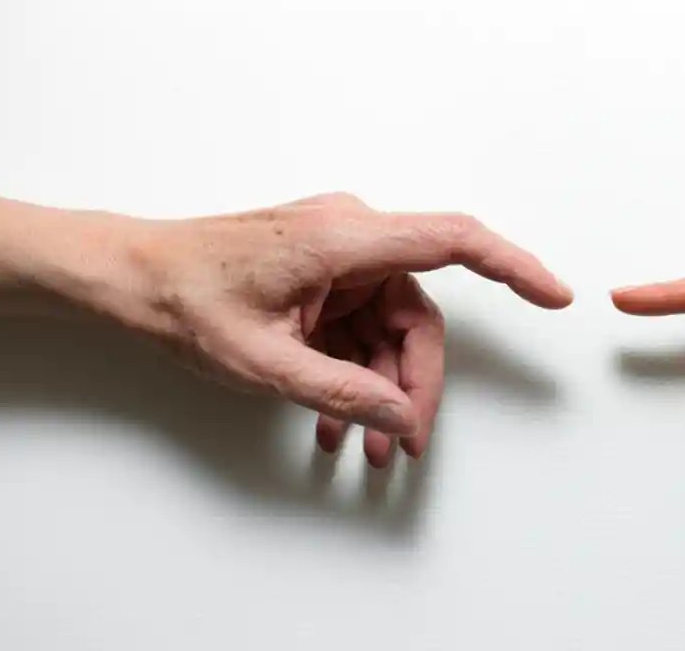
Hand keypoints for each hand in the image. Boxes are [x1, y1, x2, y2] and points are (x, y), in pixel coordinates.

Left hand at [120, 193, 572, 465]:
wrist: (128, 277)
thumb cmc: (184, 298)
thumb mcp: (263, 362)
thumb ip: (340, 391)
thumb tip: (400, 416)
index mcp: (345, 239)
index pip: (454, 241)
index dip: (515, 267)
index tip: (556, 295)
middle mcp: (351, 237)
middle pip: (417, 313)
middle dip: (415, 382)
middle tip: (405, 442)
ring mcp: (338, 256)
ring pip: (390, 328)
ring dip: (381, 387)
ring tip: (365, 447)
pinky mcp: (324, 276)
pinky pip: (360, 328)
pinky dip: (354, 373)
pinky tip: (336, 423)